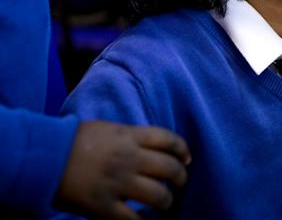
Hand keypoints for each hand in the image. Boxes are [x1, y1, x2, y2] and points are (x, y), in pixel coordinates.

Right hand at [55, 121, 190, 219]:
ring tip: (164, 203)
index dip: (183, 150)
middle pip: (170, 169)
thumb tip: (150, 146)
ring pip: (159, 196)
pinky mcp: (104, 206)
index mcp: (130, 136)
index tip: (186, 159)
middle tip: (179, 183)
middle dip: (181, 178)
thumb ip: (131, 137)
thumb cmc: (72, 140)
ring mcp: (118, 183)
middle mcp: (130, 159)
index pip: (169, 140)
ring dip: (166, 201)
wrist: (43, 156)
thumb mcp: (108, 129)